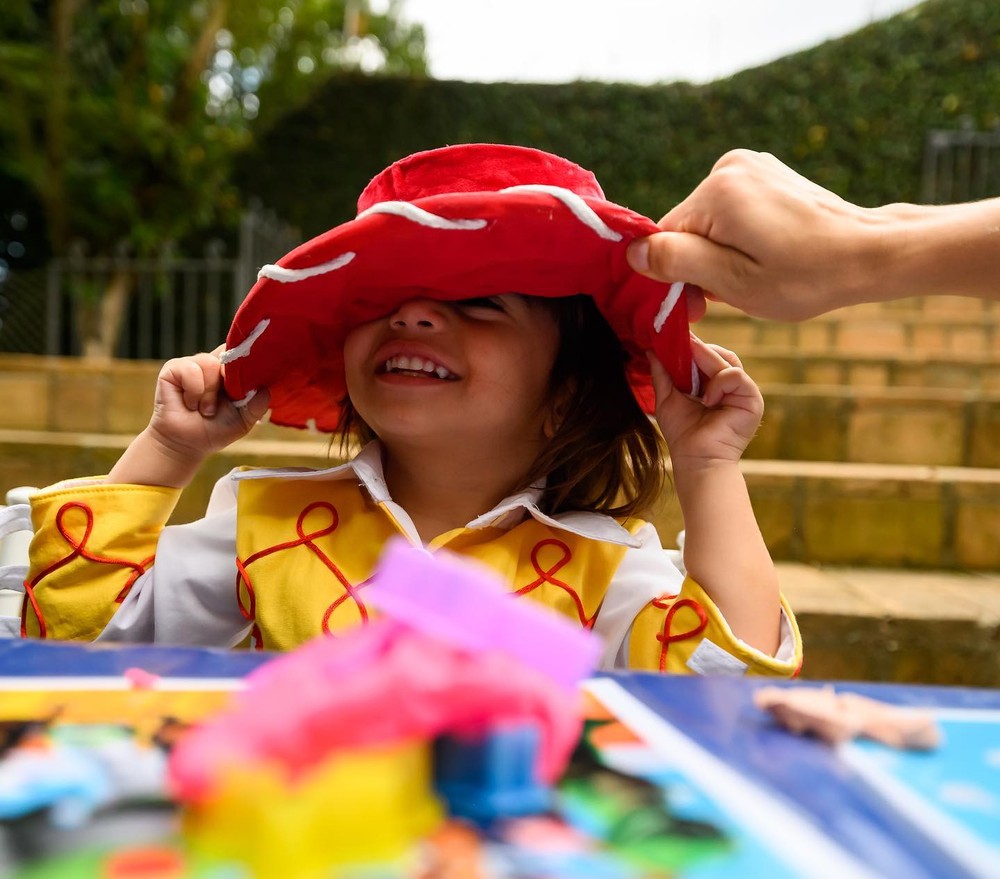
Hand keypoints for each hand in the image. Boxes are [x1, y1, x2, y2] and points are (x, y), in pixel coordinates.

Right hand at [108, 348, 269, 487]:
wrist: (187, 445)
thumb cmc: (215, 430)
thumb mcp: (245, 419)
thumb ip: (258, 404)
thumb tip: (266, 387)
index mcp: (229, 372)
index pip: (241, 351)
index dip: (247, 362)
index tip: (249, 380)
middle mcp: (211, 363)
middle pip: (228, 356)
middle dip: (229, 383)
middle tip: (222, 405)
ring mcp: (192, 364)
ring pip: (210, 363)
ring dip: (209, 393)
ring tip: (205, 409)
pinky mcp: (173, 369)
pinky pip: (191, 370)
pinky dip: (194, 391)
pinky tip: (190, 404)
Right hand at [628, 150, 875, 320]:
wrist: (870, 253)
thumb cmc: (806, 277)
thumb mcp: (734, 282)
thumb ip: (678, 262)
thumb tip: (630, 251)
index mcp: (717, 191)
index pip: (665, 237)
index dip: (676, 274)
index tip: (704, 302)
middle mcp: (728, 166)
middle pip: (685, 227)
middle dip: (700, 262)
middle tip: (735, 292)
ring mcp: (750, 164)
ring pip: (706, 221)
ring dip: (719, 251)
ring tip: (757, 272)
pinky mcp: (765, 171)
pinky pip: (728, 210)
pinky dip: (737, 235)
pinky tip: (766, 252)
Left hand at [648, 336, 761, 467]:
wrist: (696, 458)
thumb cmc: (683, 434)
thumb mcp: (667, 398)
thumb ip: (662, 374)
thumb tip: (651, 350)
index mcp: (715, 386)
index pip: (708, 357)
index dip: (694, 347)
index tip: (676, 337)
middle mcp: (731, 387)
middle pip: (720, 355)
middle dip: (698, 349)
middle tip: (681, 341)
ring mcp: (743, 392)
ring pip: (728, 361)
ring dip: (706, 364)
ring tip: (691, 379)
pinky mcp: (752, 399)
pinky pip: (736, 375)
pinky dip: (718, 384)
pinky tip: (707, 400)